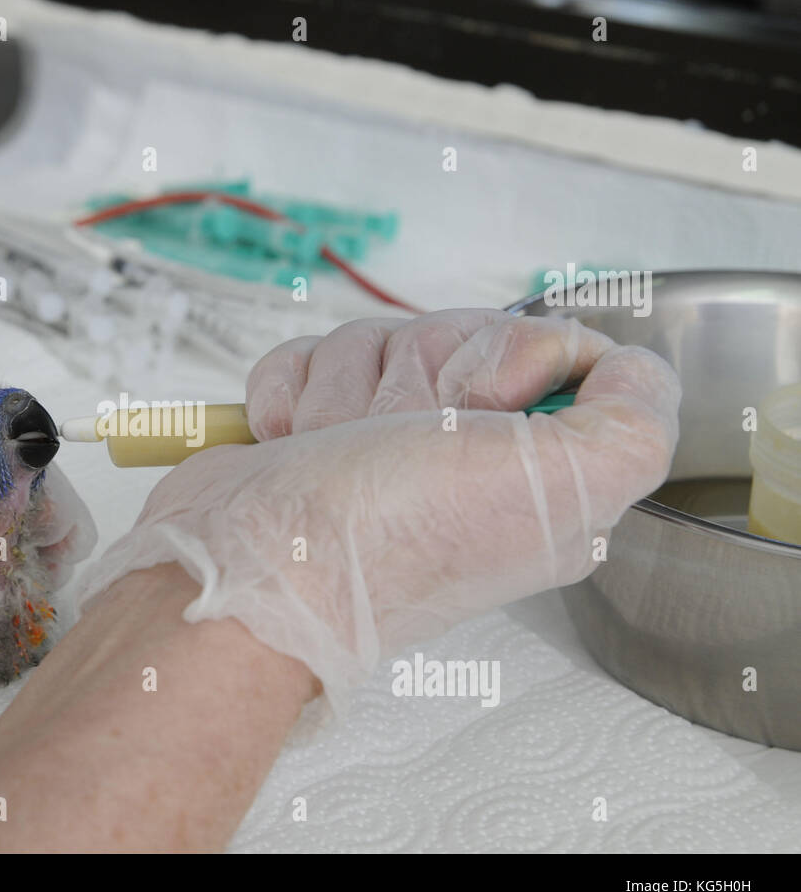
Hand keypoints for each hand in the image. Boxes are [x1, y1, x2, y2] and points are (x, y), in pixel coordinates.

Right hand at [78, 309, 679, 710]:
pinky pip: (308, 354)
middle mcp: (466, 457)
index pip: (552, 345)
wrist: (253, 562)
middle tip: (400, 438)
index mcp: (539, 473)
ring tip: (335, 451)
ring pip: (377, 337)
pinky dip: (290, 391)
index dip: (509, 358)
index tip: (480, 412)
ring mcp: (383, 443)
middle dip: (417, 372)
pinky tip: (291, 442)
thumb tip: (629, 367)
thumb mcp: (559, 488)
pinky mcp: (311, 427)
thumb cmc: (393, 538)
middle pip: (459, 330)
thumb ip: (637, 424)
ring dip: (343, 388)